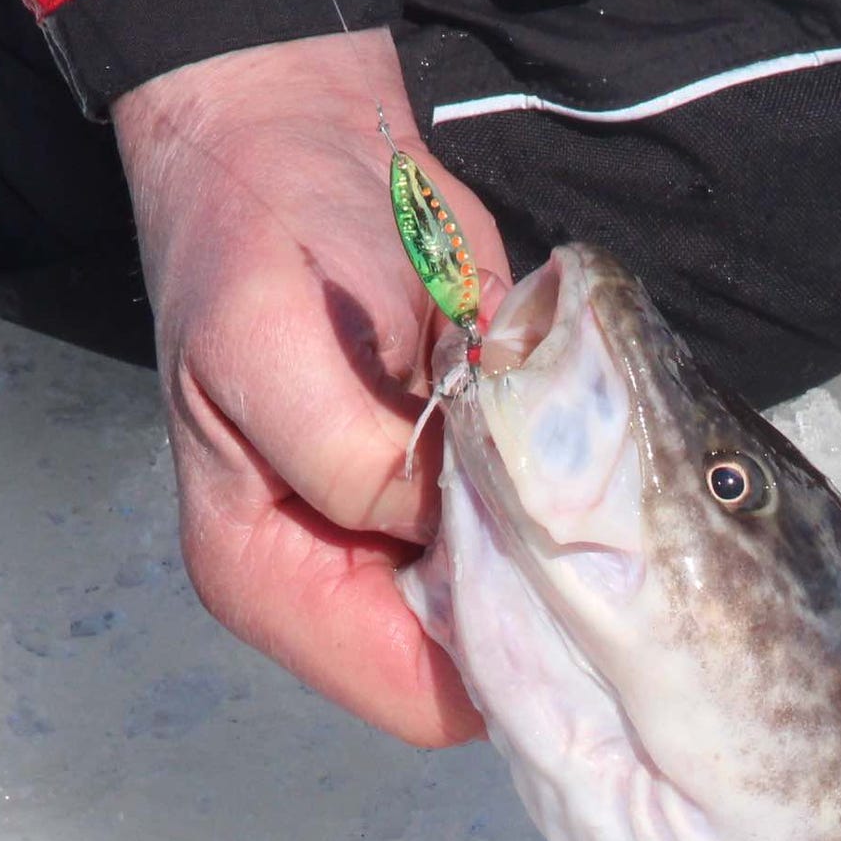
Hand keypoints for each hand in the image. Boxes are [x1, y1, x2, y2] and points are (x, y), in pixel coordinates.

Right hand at [112, 31, 505, 746]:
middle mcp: (338, 583)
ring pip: (525, 611)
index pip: (418, 696)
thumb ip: (348, 457)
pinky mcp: (455, 494)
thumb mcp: (271, 340)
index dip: (493, 652)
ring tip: (561, 458)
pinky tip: (562, 438)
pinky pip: (540, 539)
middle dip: (537, 602)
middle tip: (576, 505)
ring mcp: (403, 543)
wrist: (302, 143)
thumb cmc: (264, 233)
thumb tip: (441, 529)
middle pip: (479, 669)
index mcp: (269, 577)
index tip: (550, 561)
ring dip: (560, 544)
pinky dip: (567, 497)